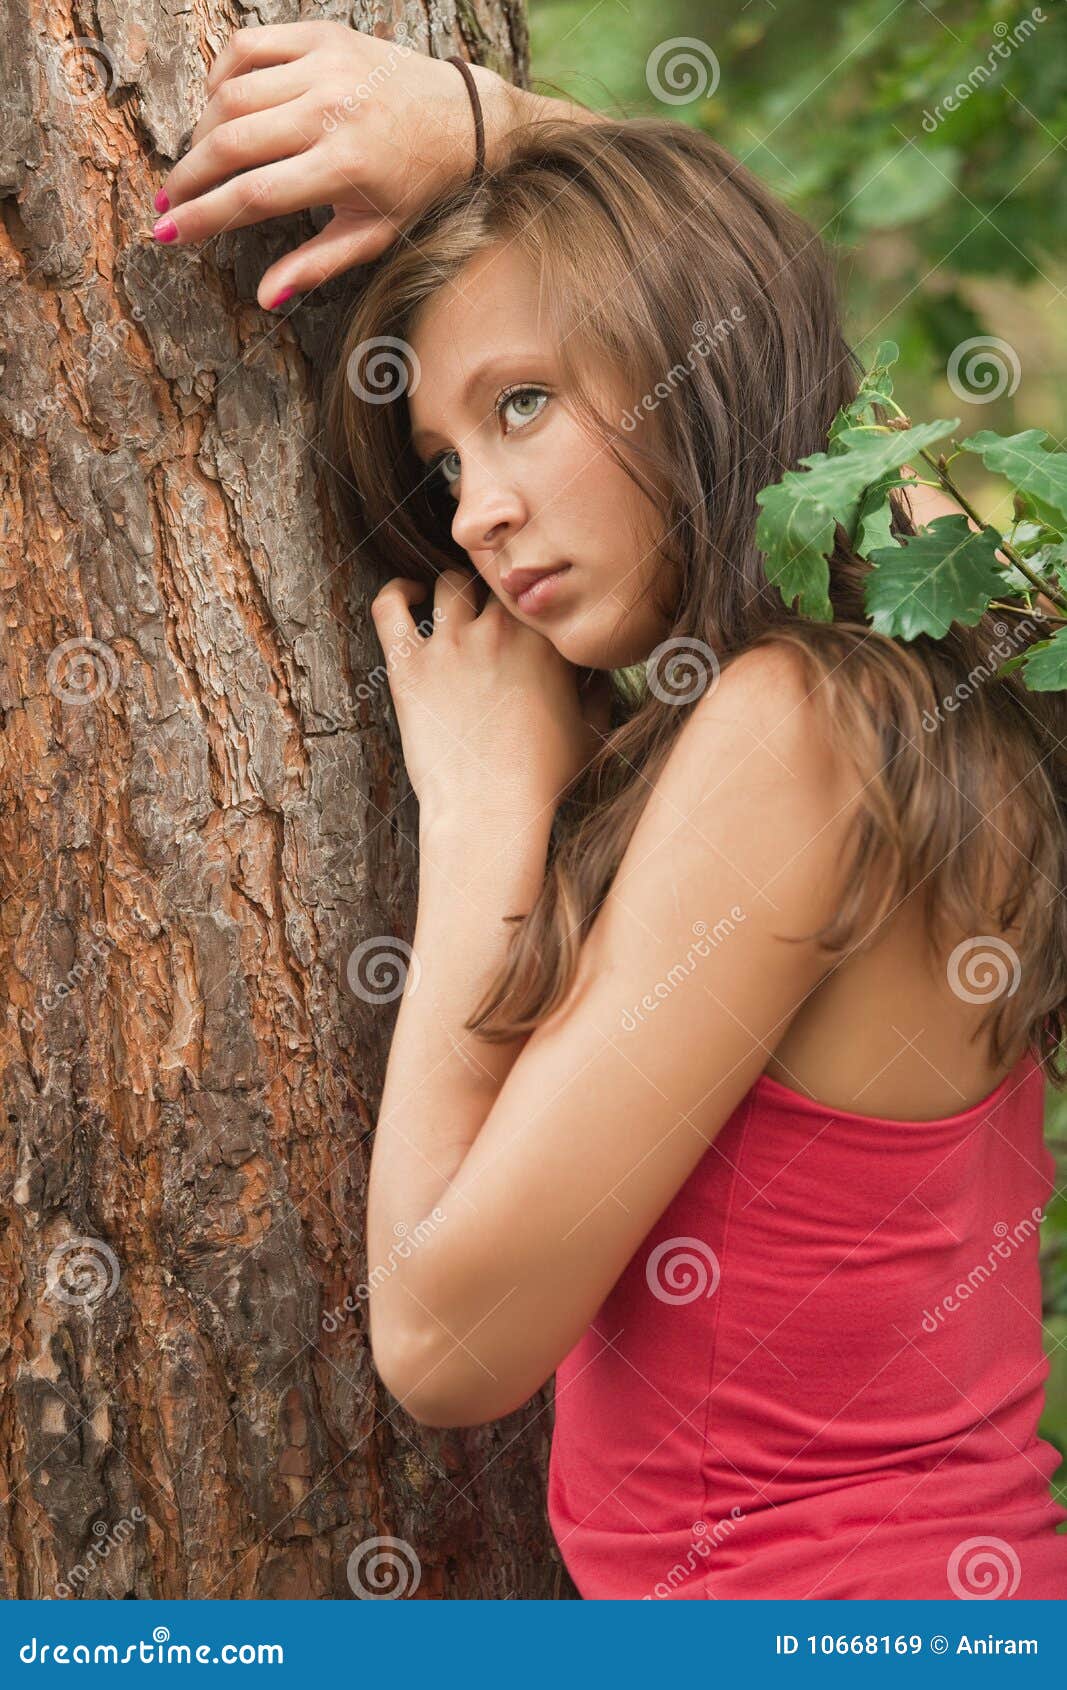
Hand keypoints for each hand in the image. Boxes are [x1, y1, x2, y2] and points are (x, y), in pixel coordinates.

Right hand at [153, 22, 512, 310]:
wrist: (464, 118)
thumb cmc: (416, 185)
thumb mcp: (373, 235)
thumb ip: (317, 265)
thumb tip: (265, 298)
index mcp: (344, 167)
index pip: (252, 195)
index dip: (202, 216)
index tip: (166, 234)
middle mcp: (331, 111)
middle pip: (230, 144)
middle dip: (187, 178)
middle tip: (166, 202)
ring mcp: (325, 66)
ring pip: (231, 95)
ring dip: (201, 133)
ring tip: (198, 163)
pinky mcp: (321, 35)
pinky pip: (247, 48)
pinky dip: (221, 77)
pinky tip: (220, 107)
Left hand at [370, 570, 613, 822]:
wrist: (492, 810)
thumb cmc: (544, 780)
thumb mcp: (590, 732)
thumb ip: (599, 690)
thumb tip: (599, 669)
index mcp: (548, 641)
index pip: (541, 594)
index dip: (537, 602)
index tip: (533, 615)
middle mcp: (500, 631)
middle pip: (499, 581)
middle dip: (500, 590)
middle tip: (496, 607)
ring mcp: (452, 645)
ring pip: (452, 583)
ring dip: (457, 589)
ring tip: (456, 601)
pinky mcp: (410, 665)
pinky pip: (390, 603)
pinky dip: (398, 590)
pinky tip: (410, 595)